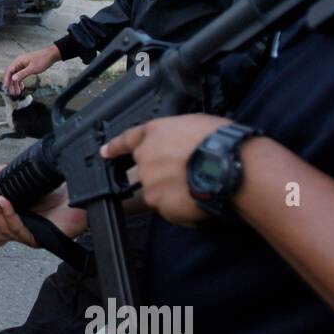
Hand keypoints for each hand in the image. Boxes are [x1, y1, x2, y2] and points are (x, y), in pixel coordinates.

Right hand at [0, 163, 87, 247]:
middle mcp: (21, 229)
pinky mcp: (39, 237)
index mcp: (16, 219)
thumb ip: (4, 175)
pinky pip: (19, 230)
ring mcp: (30, 234)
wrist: (79, 192)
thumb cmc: (57, 190)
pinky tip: (6, 204)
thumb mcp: (25, 180)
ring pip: (4, 232)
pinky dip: (10, 216)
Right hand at [3, 44, 60, 94]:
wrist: (51, 55)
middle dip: (12, 84)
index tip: (6, 87)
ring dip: (16, 84)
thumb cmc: (43, 59)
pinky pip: (21, 75)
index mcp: (19, 61)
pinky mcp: (26, 67)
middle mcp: (19, 62)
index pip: (9, 71)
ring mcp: (23, 65)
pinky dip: (21, 81)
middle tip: (13, 92)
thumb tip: (13, 79)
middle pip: (12, 74)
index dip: (7, 79)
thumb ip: (22, 74)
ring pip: (16, 76)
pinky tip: (22, 87)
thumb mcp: (32, 69)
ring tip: (18, 92)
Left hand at [102, 114, 231, 225]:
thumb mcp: (193, 124)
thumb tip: (178, 146)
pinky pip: (169, 209)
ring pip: (157, 192)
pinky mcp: (159, 204)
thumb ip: (174, 136)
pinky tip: (198, 199)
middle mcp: (145, 158)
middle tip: (186, 175)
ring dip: (172, 192)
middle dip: (161, 174)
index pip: (127, 140)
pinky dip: (181, 208)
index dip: (115, 147)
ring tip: (198, 187)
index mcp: (153, 134)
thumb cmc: (219, 140)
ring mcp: (149, 183)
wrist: (228, 165)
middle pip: (145, 171)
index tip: (105, 153)